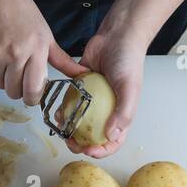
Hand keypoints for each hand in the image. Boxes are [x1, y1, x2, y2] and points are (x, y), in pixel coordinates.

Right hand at [0, 0, 81, 105]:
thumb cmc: (25, 15)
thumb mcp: (47, 37)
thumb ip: (62, 61)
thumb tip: (82, 75)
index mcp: (36, 51)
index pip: (33, 90)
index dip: (32, 98)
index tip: (33, 94)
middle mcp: (16, 55)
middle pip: (14, 92)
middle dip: (18, 90)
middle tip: (21, 78)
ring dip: (4, 80)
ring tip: (10, 63)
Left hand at [69, 25, 147, 158]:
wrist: (116, 35)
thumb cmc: (128, 61)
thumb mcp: (130, 88)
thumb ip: (124, 113)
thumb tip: (111, 135)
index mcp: (121, 113)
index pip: (114, 140)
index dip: (103, 151)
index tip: (89, 151)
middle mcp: (106, 109)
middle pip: (93, 134)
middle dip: (81, 144)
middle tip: (71, 143)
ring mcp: (92, 99)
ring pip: (79, 121)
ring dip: (69, 129)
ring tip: (61, 130)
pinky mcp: (80, 87)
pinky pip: (70, 103)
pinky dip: (63, 110)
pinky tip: (57, 112)